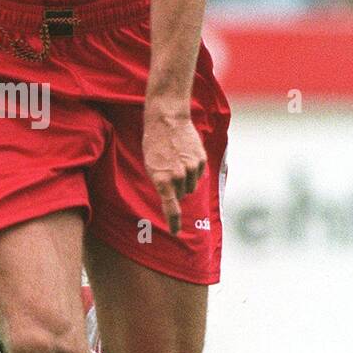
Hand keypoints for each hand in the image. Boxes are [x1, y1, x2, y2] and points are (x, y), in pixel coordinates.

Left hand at [142, 103, 206, 235]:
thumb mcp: (151, 167)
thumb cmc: (154, 144)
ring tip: (177, 161)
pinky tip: (185, 155)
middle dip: (176, 188)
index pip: (170, 208)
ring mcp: (191, 169)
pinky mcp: (201, 160)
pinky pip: (199, 174)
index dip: (174, 222)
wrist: (167, 120)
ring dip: (186, 179)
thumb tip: (173, 198)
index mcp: (162, 180)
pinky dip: (194, 169)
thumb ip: (162, 184)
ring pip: (191, 186)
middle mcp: (178, 177)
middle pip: (181, 195)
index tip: (176, 232)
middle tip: (169, 172)